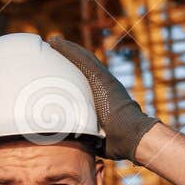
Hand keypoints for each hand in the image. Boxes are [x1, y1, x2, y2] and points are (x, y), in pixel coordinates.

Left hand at [46, 36, 157, 160]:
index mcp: (103, 95)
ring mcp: (103, 79)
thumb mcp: (95, 135)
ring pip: (82, 58)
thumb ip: (84, 133)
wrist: (132, 136)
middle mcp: (104, 84)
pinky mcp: (100, 78)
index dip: (75, 70)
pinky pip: (80, 59)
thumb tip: (69, 142)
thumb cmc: (116, 142)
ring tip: (52, 41)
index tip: (62, 67)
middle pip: (84, 64)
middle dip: (69, 55)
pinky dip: (67, 50)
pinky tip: (55, 42)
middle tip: (54, 47)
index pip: (86, 78)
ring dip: (66, 49)